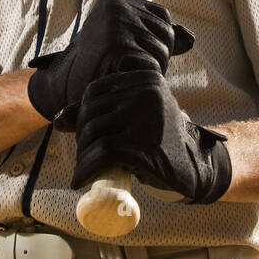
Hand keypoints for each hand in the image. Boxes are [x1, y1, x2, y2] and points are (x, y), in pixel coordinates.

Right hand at [27, 0, 193, 127]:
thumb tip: (190, 39)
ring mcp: (117, 23)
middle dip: (156, 59)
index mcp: (117, 0)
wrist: (60, 86)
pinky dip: (141, 78)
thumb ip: (153, 36)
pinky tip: (123, 80)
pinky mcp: (117, 44)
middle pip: (166, 35)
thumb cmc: (94, 66)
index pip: (163, 18)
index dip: (158, 43)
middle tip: (129, 70)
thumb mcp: (123, 41)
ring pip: (161, 52)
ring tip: (124, 74)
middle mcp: (117, 6)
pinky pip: (151, 65)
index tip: (137, 56)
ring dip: (150, 71)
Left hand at [72, 67, 231, 204]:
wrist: (194, 165)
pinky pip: (102, 154)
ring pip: (94, 133)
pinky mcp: (144, 145)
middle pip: (91, 112)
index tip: (84, 133)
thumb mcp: (143, 111)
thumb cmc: (160, 138)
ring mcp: (146, 118)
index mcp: (146, 78)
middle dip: (81, 137)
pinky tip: (81, 180)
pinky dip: (87, 169)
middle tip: (84, 155)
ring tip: (84, 169)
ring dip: (82, 156)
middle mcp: (147, 92)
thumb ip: (115, 104)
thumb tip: (64, 117)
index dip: (82, 113)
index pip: (95, 90)